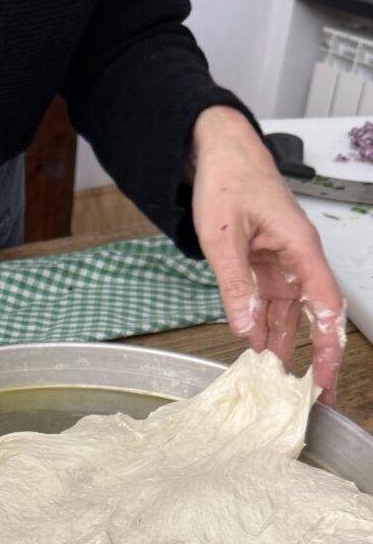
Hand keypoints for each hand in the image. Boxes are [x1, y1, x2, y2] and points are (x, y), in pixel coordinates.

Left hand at [191, 107, 345, 403]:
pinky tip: (258, 349)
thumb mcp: (223, 237)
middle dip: (313, 355)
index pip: (324, 304)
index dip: (327, 343)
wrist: (215, 150)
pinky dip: (264, 325)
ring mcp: (280, 261)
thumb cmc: (227, 179)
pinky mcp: (262, 262)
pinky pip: (269, 301)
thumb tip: (246, 328)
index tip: (325, 375)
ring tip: (281, 382)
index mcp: (299, 248)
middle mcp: (296, 258)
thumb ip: (235, 285)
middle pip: (313, 314)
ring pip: (289, 312)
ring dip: (285, 345)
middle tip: (314, 393)